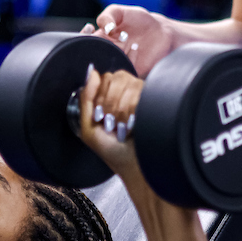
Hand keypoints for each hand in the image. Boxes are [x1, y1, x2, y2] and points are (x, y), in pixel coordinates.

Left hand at [77, 66, 144, 191]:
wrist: (135, 168)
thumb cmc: (114, 153)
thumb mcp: (89, 127)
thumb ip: (85, 98)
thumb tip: (91, 72)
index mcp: (112, 98)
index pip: (105, 78)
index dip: (100, 95)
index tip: (99, 115)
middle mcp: (129, 94)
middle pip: (116, 78)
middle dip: (109, 103)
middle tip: (110, 123)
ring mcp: (144, 96)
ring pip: (128, 84)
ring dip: (120, 109)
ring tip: (122, 127)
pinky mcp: (155, 100)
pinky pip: (140, 91)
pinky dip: (131, 110)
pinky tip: (132, 124)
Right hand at [81, 5, 173, 77]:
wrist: (162, 32)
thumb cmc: (140, 20)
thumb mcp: (121, 12)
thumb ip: (108, 15)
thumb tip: (103, 27)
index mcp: (99, 40)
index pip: (83, 43)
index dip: (83, 38)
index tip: (91, 28)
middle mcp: (105, 53)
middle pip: (92, 56)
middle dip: (99, 44)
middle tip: (110, 34)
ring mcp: (117, 63)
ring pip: (106, 65)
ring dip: (114, 51)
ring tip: (125, 37)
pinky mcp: (130, 71)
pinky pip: (123, 70)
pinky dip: (128, 58)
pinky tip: (135, 45)